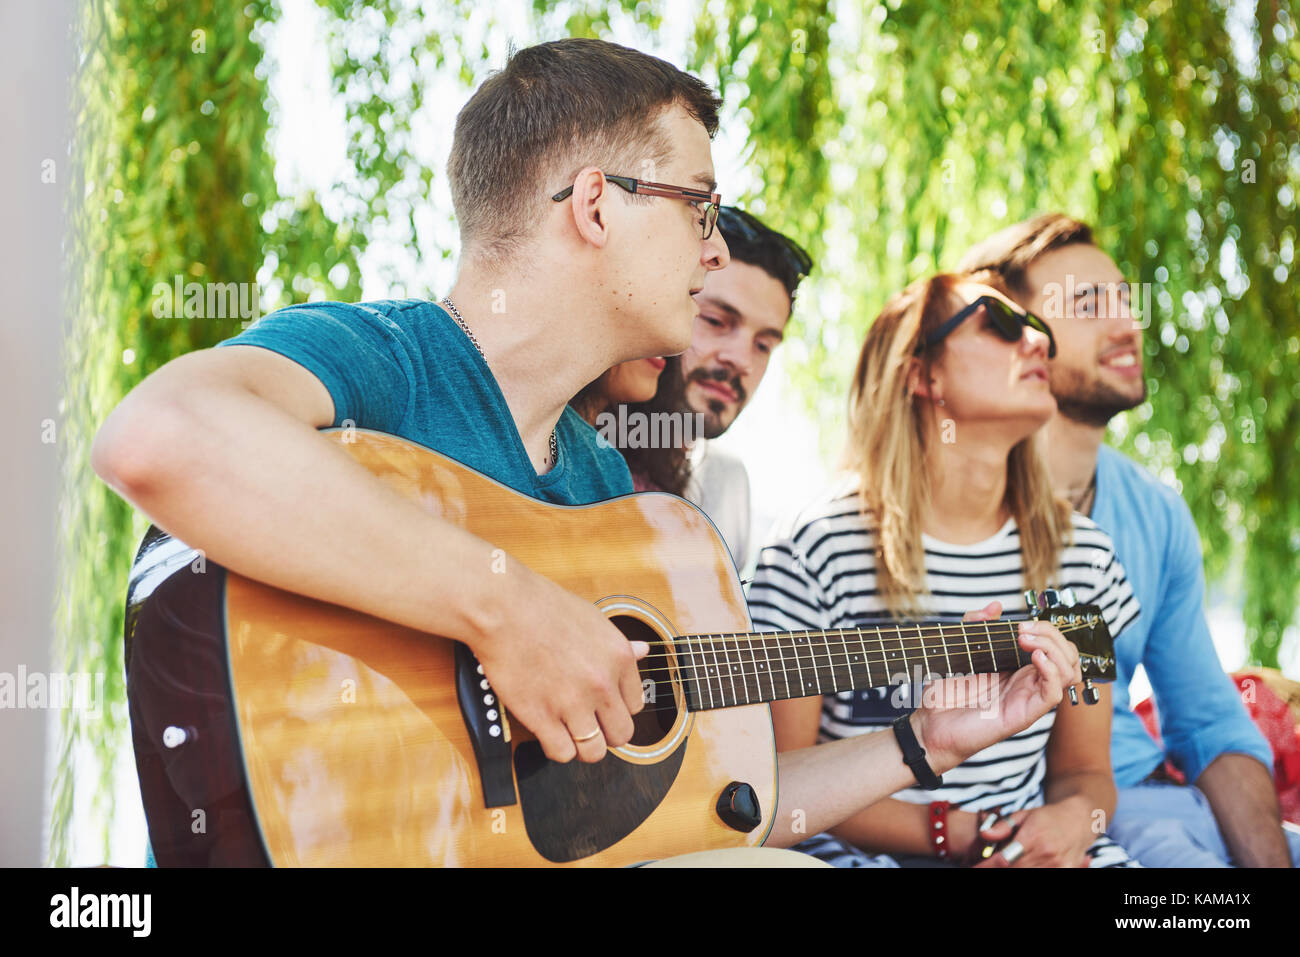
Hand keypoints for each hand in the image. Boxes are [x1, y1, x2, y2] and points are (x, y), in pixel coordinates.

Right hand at [470, 565, 648, 763]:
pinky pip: (562, 753)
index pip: (635, 705)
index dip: (617, 708)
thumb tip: (643, 650)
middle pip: (621, 734)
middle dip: (606, 733)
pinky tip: (549, 733)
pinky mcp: (542, 717)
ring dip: (583, 746)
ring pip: (594, 752)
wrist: (503, 608)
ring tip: (569, 732)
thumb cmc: (544, 607)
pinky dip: (557, 748)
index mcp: (619, 658)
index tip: (603, 707)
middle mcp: (602, 684)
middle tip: (588, 724)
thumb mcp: (593, 619)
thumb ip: (620, 643)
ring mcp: (572, 703)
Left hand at [911, 601, 1081, 772]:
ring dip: (1054, 650)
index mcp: (1018, 669)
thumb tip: (995, 606)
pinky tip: (1034, 657)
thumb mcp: (959, 649)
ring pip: (1068, 673)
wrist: (931, 725)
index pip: (1055, 647)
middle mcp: (1028, 683)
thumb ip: (975, 624)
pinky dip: (1051, 671)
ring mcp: (1028, 699)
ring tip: (1028, 642)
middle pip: (1068, 657)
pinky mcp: (1024, 714)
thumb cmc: (946, 693)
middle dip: (1053, 636)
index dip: (1046, 630)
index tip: (1020, 623)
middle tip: (1025, 631)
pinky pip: (1053, 694)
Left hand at [974, 799, 1094, 867]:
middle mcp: (1046, 854)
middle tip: (986, 865)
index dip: (986, 867)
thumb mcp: (1024, 815)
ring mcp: (1058, 866)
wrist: (1081, 819)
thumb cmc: (1048, 816)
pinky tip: (1027, 864)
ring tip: (1006, 862)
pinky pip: (1044, 876)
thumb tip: (983, 834)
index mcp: (1032, 838)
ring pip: (1028, 875)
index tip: (974, 867)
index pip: (1003, 860)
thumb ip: (1003, 826)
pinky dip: (1032, 871)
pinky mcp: (1067, 871)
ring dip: (1016, 869)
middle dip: (996, 869)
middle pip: (1014, 870)